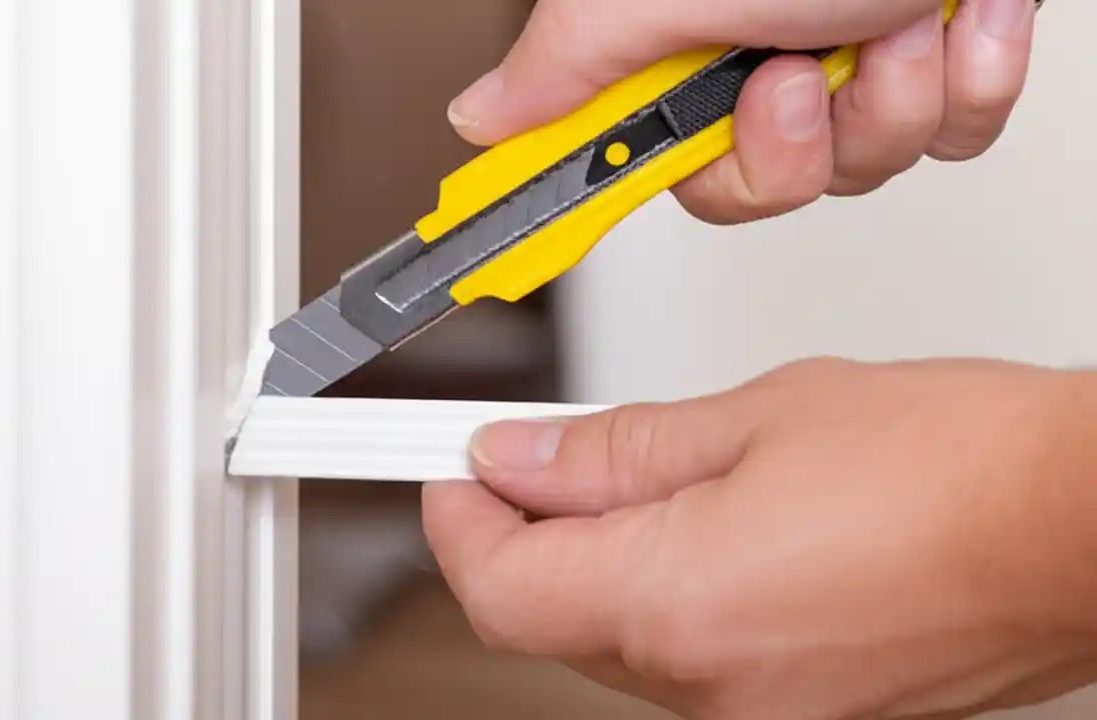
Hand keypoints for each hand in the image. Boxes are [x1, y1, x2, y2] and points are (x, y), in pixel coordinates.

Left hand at [423, 358, 1096, 718]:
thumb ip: (614, 451)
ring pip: (611, 639)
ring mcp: (754, 717)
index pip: (498, 586)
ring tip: (632, 475)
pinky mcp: (795, 716)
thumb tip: (519, 459)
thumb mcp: (757, 417)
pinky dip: (658, 592)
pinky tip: (695, 526)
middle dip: (519, 531)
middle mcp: (709, 688)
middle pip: (545, 617)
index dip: (456, 518)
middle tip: (531, 452)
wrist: (1081, 527)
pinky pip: (683, 658)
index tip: (451, 465)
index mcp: (680, 606)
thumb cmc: (959, 466)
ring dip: (590, 558)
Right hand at [447, 0, 1037, 222]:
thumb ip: (568, 58)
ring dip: (890, 96)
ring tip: (889, 14)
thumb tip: (482, 114)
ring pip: (864, 167)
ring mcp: (851, 62)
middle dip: (795, 143)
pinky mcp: (939, 62)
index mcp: (685, 39)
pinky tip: (955, 13)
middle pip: (755, 186)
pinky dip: (968, 80)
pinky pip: (955, 134)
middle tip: (796, 70)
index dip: (618, 186)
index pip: (628, 150)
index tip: (572, 225)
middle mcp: (760, 50)